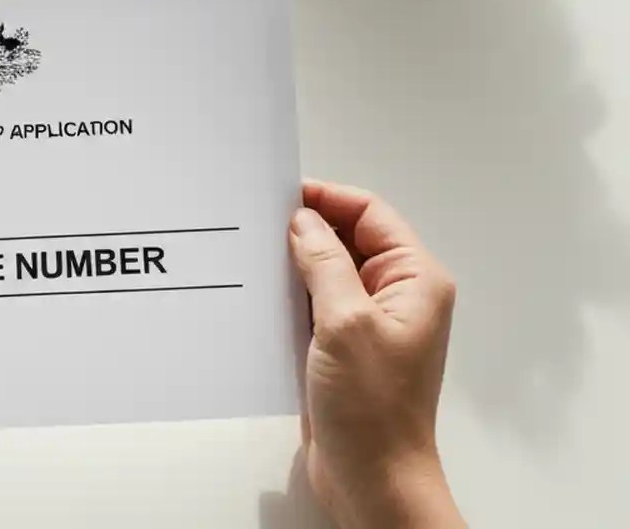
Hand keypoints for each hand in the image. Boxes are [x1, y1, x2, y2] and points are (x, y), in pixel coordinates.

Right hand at [290, 181, 464, 528]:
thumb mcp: (345, 323)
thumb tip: (304, 223)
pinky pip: (314, 306)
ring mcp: (370, 324)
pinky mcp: (344, 349)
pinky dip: (290, 297)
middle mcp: (397, 298)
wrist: (372, 479)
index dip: (328, 199)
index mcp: (415, 282)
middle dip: (306, 230)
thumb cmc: (375, 414)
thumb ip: (323, 265)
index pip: (371, 215)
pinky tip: (262, 298)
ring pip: (327, 273)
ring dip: (294, 265)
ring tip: (256, 258)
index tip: (284, 194)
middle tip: (261, 224)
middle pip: (349, 240)